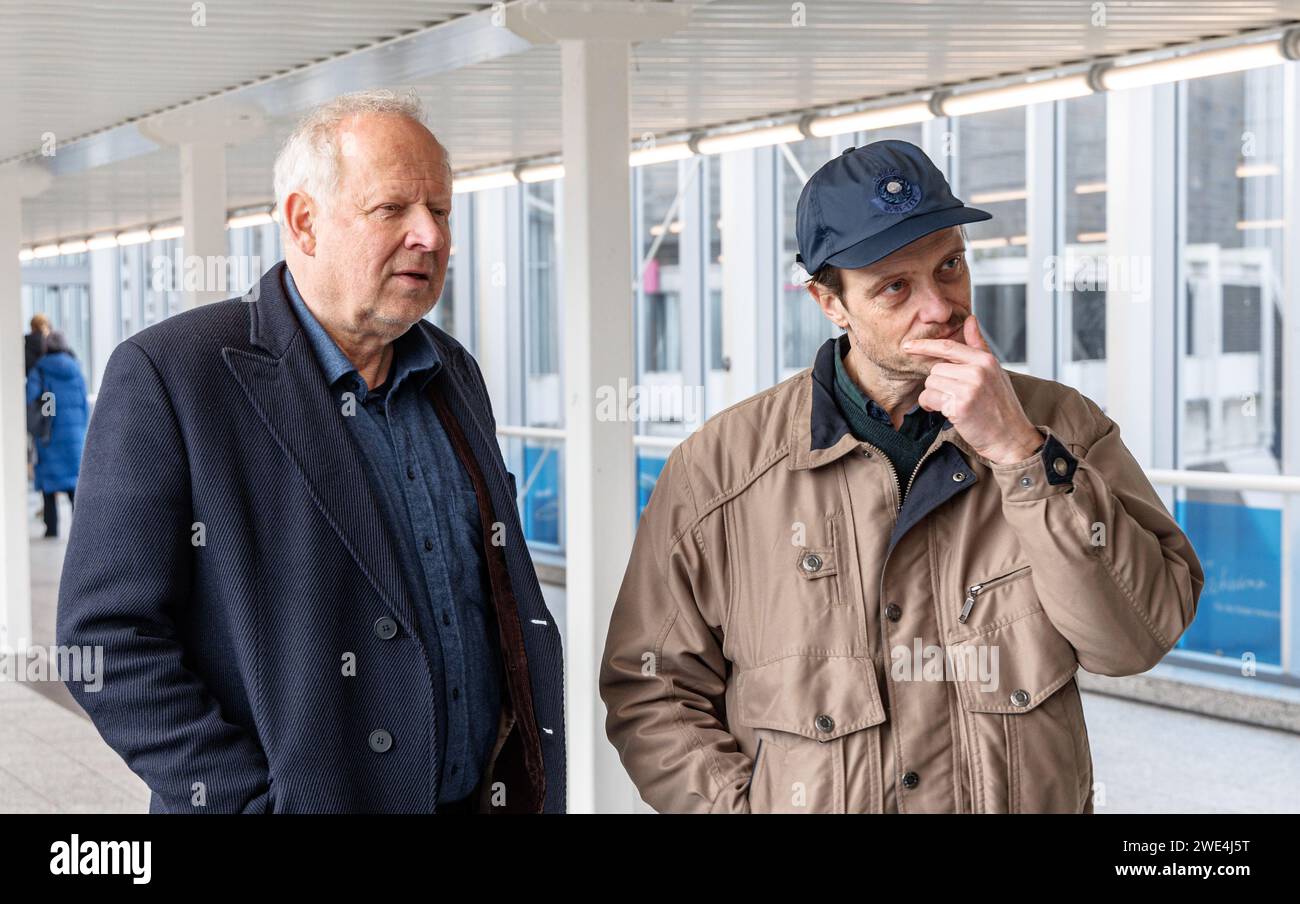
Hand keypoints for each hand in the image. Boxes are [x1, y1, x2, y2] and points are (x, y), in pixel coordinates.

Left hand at [902, 315, 1043, 464]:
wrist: (1011, 438)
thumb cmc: (1000, 406)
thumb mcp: (994, 372)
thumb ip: (979, 346)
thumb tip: (971, 319)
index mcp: (985, 360)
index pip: (947, 347)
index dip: (924, 346)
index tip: (907, 346)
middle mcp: (977, 371)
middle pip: (936, 369)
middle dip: (938, 384)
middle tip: (953, 398)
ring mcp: (969, 388)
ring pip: (930, 384)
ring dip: (934, 397)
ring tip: (953, 406)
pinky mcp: (959, 406)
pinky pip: (929, 399)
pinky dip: (932, 407)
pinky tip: (948, 413)